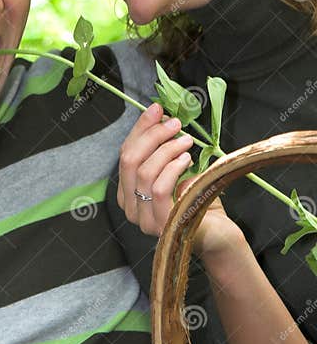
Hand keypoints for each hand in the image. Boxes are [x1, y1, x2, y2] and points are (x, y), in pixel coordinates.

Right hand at [118, 102, 241, 256]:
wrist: (218, 233)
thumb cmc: (196, 200)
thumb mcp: (175, 167)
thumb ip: (162, 146)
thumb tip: (159, 113)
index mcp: (128, 194)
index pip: (125, 154)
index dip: (140, 130)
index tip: (157, 110)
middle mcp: (130, 208)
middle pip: (130, 161)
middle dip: (152, 136)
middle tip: (175, 124)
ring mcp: (143, 219)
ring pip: (145, 172)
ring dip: (167, 150)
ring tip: (186, 142)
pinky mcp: (161, 224)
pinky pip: (159, 188)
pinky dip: (172, 167)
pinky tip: (186, 159)